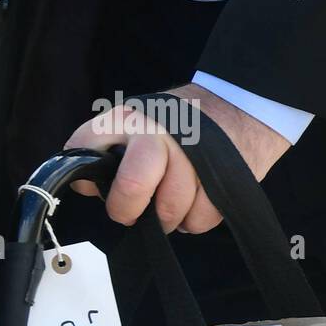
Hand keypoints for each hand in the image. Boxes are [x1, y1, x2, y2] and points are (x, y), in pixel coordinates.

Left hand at [66, 83, 292, 232]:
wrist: (242, 105)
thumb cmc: (176, 126)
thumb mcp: (134, 126)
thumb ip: (106, 154)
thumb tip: (89, 187)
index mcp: (126, 119)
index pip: (84, 147)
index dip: (85, 179)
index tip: (99, 187)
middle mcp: (156, 131)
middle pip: (133, 186)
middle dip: (128, 211)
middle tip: (131, 213)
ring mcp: (192, 152)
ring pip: (169, 209)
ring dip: (167, 218)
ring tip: (169, 203)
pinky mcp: (223, 176)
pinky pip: (198, 219)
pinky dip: (194, 220)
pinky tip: (194, 201)